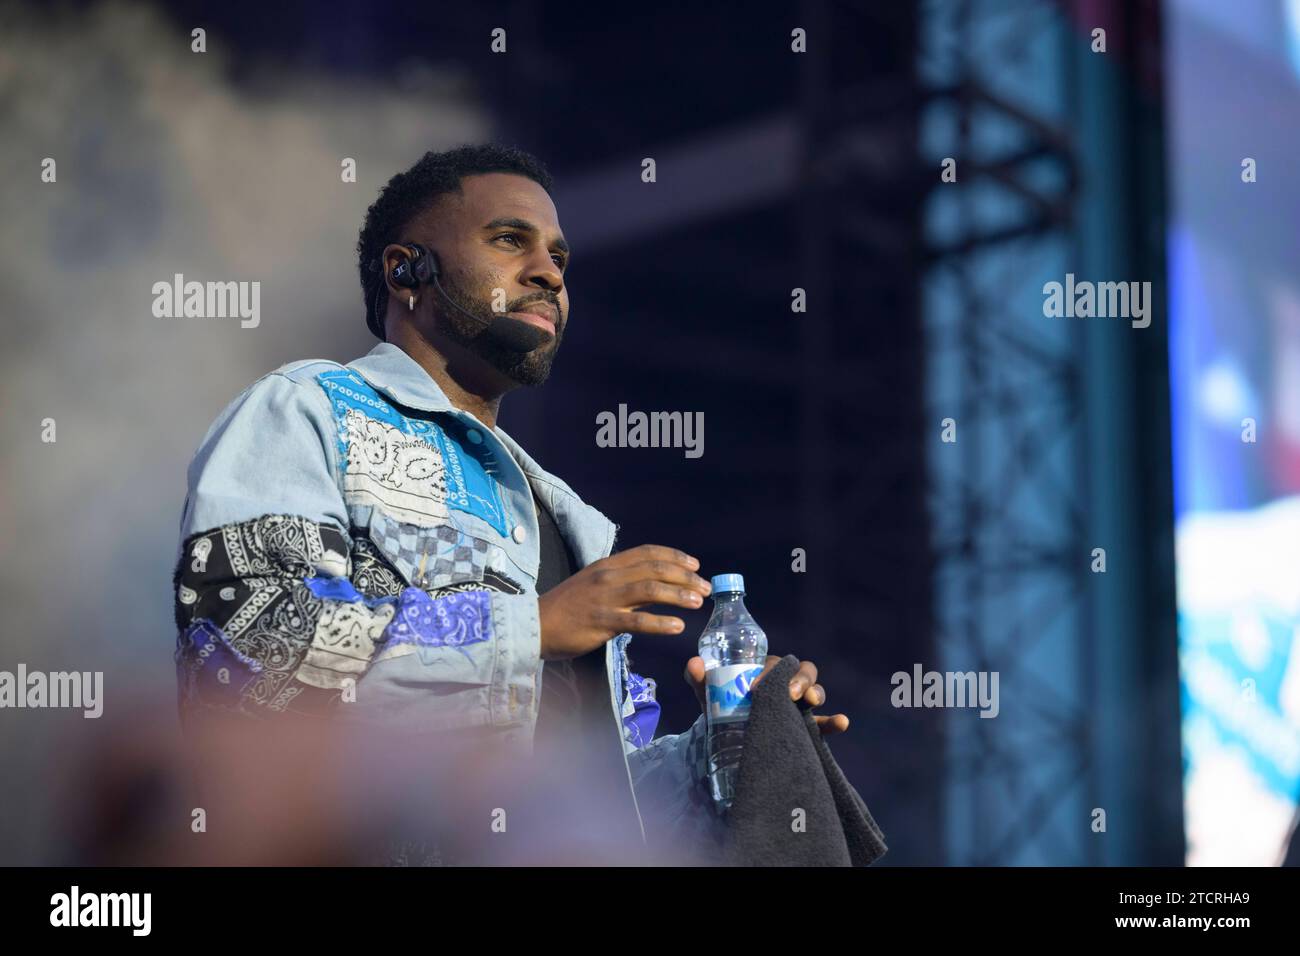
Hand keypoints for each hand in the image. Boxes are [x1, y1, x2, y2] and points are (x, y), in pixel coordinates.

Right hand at [537, 544, 711, 659]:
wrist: (535, 624)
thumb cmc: (566, 607)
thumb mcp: (592, 583)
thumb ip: (619, 580)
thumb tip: (649, 583)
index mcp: (607, 565)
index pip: (647, 552)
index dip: (674, 556)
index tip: (694, 564)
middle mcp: (609, 576)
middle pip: (655, 569)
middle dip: (685, 577)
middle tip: (705, 587)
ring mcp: (606, 598)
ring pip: (651, 590)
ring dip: (679, 595)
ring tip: (698, 603)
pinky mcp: (602, 621)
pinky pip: (638, 620)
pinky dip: (661, 622)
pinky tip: (678, 627)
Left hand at [684, 654, 849, 735]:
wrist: (727, 741)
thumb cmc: (722, 708)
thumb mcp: (709, 694)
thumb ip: (699, 678)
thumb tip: (694, 664)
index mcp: (766, 671)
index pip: (777, 662)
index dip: (772, 669)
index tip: (757, 686)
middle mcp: (786, 684)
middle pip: (802, 671)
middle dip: (798, 679)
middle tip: (788, 693)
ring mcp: (799, 706)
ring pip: (816, 690)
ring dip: (817, 691)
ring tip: (812, 701)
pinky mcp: (808, 728)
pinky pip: (827, 723)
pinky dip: (835, 721)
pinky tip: (841, 723)